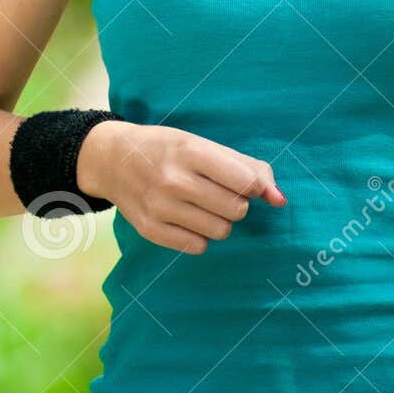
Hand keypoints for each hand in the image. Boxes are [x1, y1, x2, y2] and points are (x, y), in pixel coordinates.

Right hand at [77, 120, 285, 254]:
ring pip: (220, 231)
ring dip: (220, 221)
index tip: (241, 182)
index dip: (253, 186)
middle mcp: (173, 180)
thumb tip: (280, 200)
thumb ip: (248, 168)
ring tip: (202, 206)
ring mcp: (159, 207)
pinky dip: (200, 236)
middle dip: (236, 204)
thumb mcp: (205, 146)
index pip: (245, 181)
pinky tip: (187, 219)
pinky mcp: (150, 229)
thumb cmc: (168, 149)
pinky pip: (197, 246)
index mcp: (190, 151)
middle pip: (236, 210)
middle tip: (218, 194)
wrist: (113, 159)